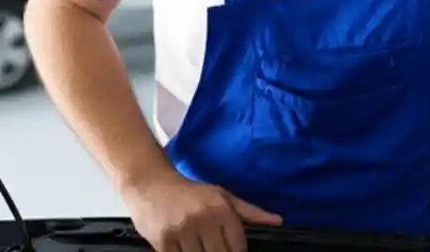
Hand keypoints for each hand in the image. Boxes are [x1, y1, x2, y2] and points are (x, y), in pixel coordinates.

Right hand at [122, 169, 281, 251]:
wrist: (151, 184)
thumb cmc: (191, 193)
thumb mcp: (223, 196)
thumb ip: (250, 212)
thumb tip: (279, 221)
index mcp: (221, 209)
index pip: (237, 245)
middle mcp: (203, 219)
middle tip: (214, 248)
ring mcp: (182, 231)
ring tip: (200, 247)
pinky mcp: (162, 240)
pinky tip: (185, 250)